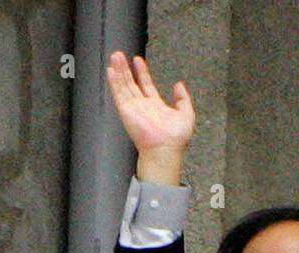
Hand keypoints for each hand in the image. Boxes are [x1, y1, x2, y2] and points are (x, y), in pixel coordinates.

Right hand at [106, 51, 194, 183]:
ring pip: (123, 86)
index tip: (138, 61)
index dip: (142, 72)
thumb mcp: (187, 114)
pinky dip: (114, 82)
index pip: (146, 85)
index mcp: (156, 107)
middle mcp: (143, 107)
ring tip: (115, 57)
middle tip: (120, 56)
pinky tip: (111, 71)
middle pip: (132, 83)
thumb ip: (183, 98)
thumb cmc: (175, 139)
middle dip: (126, 69)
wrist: (165, 150)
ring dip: (119, 71)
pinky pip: (118, 93)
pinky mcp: (126, 111)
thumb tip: (179, 85)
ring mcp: (133, 109)